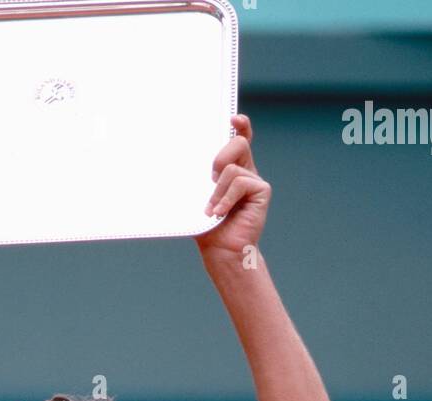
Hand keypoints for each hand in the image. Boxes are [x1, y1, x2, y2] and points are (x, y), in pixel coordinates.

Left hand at [194, 114, 270, 259]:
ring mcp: (254, 180)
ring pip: (232, 166)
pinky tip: (220, 212)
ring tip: (212, 208)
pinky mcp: (262, 190)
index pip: (239, 139)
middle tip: (210, 178)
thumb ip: (195, 177)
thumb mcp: (195, 197)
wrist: (222, 251)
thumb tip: (170, 160)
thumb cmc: (206, 227)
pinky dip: (226, 198)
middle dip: (219, 156)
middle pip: (237, 142)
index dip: (240, 125)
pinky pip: (240, 182)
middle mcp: (245, 171)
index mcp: (231, 169)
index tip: (233, 118)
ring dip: (216, 189)